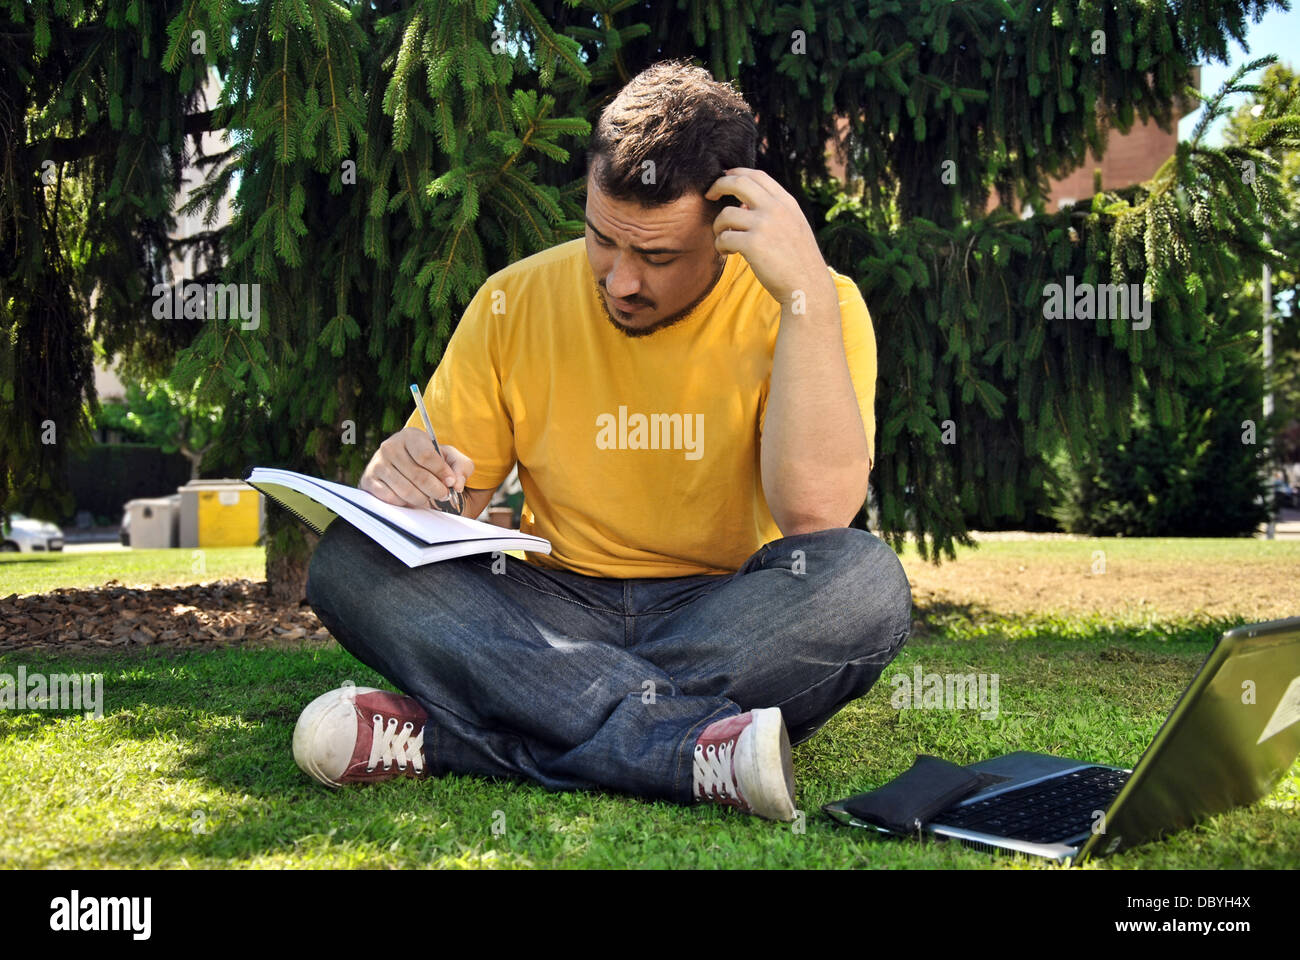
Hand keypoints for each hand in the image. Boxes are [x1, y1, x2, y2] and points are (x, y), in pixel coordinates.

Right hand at [359, 427, 474, 510]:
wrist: (403, 468)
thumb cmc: (431, 462)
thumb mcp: (451, 458)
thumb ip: (461, 467)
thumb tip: (456, 483)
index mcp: (410, 435)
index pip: (426, 456)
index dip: (441, 472)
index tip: (450, 482)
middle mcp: (390, 446)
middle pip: (417, 475)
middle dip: (435, 490)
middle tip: (443, 495)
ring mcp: (377, 463)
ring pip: (405, 490)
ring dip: (422, 499)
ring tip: (429, 498)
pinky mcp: (369, 480)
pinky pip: (391, 498)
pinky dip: (404, 503)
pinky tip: (410, 498)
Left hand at [705, 167, 834, 307]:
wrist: (808, 286)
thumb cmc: (798, 261)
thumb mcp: (793, 227)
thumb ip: (772, 212)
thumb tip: (741, 204)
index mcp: (786, 202)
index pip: (757, 175)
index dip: (736, 173)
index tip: (724, 178)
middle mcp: (775, 209)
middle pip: (738, 183)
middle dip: (718, 185)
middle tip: (709, 195)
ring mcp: (764, 225)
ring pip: (725, 214)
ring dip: (718, 226)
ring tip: (723, 239)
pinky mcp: (752, 245)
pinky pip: (723, 238)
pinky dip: (720, 245)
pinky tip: (727, 253)